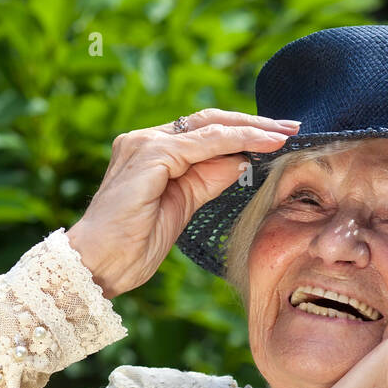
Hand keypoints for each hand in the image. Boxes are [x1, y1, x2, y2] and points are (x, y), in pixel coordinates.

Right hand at [66, 109, 299, 297]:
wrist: (97, 265)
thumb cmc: (131, 247)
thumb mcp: (181, 209)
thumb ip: (206, 181)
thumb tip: (240, 162)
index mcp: (150, 152)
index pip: (204, 133)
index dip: (242, 133)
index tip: (277, 139)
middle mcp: (145, 139)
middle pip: (210, 121)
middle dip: (254, 124)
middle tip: (291, 127)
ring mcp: (146, 143)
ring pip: (211, 127)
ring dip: (253, 129)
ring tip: (285, 133)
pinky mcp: (151, 154)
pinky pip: (206, 142)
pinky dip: (239, 140)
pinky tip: (263, 144)